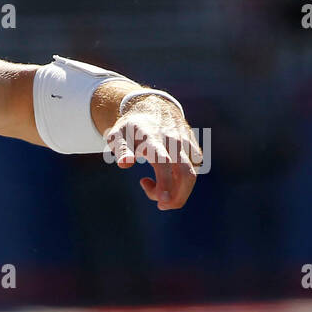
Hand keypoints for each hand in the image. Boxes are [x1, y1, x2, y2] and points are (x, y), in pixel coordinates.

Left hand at [102, 93, 201, 210]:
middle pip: (186, 174)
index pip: (163, 162)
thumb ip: (120, 149)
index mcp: (153, 139)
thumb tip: (125, 164)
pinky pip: (194, 170)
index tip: (162, 200)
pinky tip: (163, 178)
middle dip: (177, 196)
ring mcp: (186, 144)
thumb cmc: (131, 127)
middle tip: (161, 205)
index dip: (165, 181)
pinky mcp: (193, 148)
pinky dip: (182, 181)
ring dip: (177, 190)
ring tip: (150, 184)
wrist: (153, 106)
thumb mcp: (117, 135)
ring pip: (192, 174)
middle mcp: (174, 142)